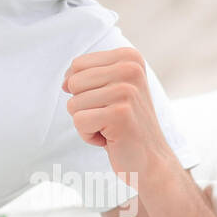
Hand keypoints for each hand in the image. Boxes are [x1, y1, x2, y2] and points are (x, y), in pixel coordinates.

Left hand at [61, 47, 175, 188]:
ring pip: (73, 103)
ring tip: (111, 127)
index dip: (82, 89)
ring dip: (86, 121)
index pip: (77, 65)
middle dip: (83, 105)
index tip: (106, 101)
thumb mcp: (111, 88)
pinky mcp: (120, 114)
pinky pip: (79, 122)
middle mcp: (130, 69)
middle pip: (73, 83)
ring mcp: (126, 91)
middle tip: (109, 116)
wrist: (151, 159)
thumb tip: (64, 82)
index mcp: (129, 57)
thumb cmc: (125, 123)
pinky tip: (111, 138)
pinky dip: (88, 135)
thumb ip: (88, 75)